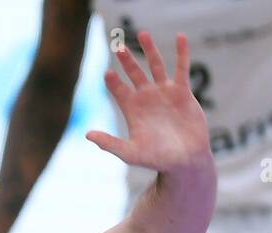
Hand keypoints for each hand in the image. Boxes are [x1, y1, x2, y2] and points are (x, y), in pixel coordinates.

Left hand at [87, 32, 210, 172]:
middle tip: (117, 46)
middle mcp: (146, 98)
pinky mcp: (182, 91)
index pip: (118, 90)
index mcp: (131, 110)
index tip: (107, 73)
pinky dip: (181, 53)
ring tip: (142, 33)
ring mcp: (163, 92)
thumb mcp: (130, 152)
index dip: (112, 81)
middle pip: (133, 73)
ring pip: (154, 65)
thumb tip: (87, 134)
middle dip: (126, 60)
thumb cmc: (156, 159)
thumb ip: (109, 143)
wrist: (184, 160)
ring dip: (149, 50)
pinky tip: (180, 37)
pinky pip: (181, 68)